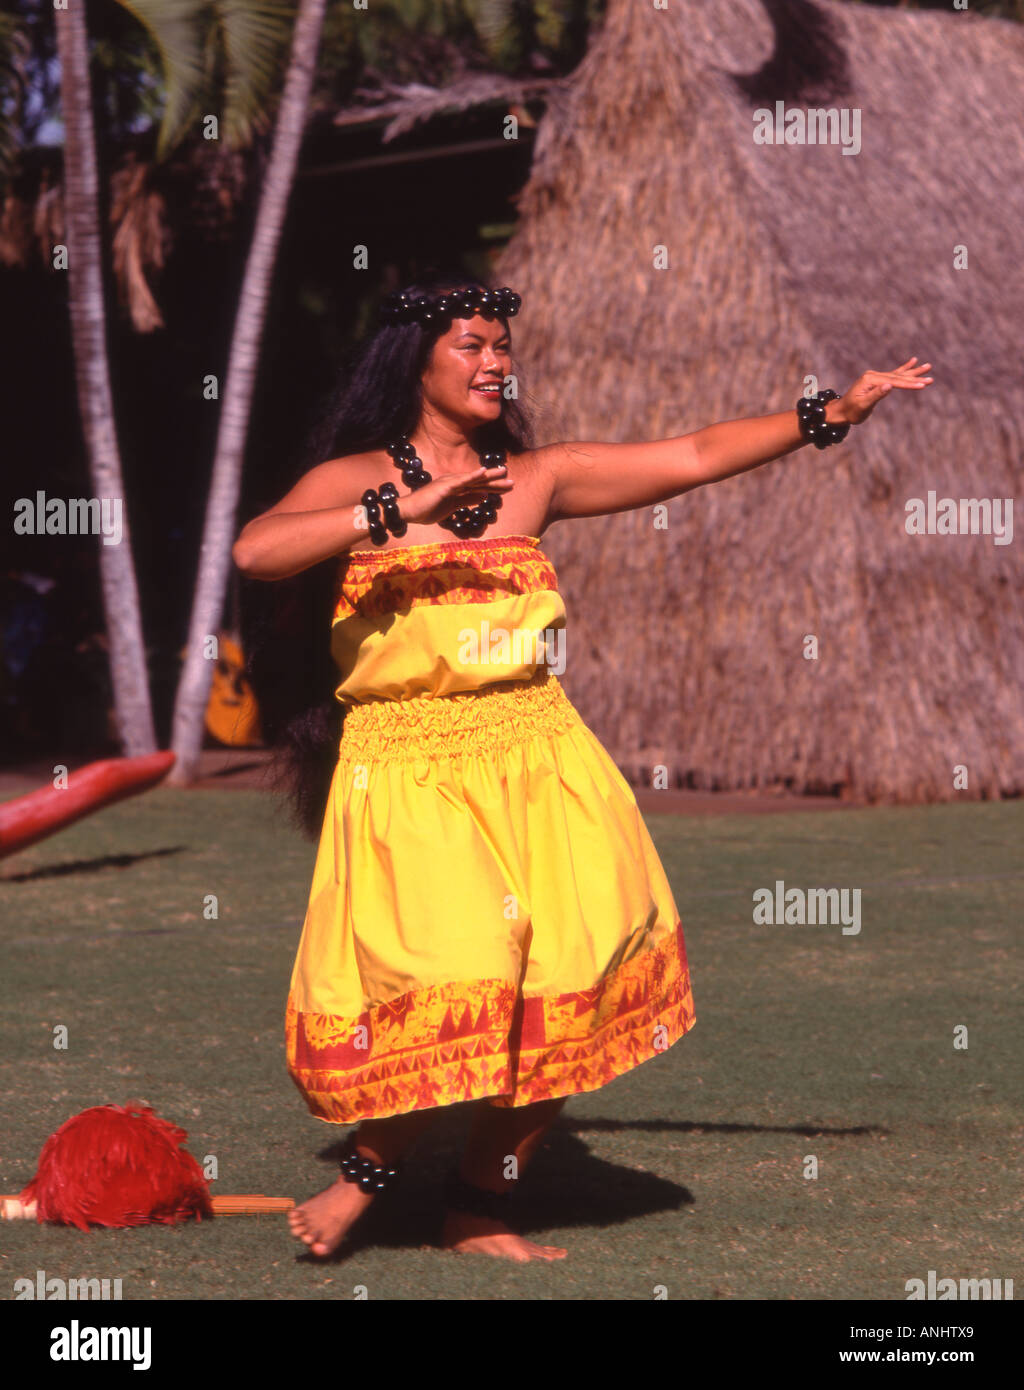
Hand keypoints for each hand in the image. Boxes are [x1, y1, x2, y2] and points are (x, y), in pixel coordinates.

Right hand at [396, 464, 514, 526]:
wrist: (408, 511)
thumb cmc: (427, 509)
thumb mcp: (452, 506)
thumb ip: (468, 500)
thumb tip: (484, 496)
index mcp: (457, 488)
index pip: (479, 487)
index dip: (494, 486)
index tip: (508, 486)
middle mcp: (455, 482)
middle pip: (479, 481)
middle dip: (496, 481)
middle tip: (512, 481)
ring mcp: (450, 483)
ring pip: (473, 479)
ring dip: (489, 476)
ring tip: (503, 473)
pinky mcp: (444, 487)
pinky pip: (461, 481)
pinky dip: (472, 475)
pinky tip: (483, 471)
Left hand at [828, 358, 933, 425]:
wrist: (841, 411)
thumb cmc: (851, 411)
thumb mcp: (863, 406)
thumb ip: (876, 395)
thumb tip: (890, 386)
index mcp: (870, 380)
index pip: (894, 382)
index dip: (909, 385)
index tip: (922, 385)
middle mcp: (873, 375)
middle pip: (898, 377)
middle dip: (915, 378)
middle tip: (931, 379)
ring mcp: (875, 376)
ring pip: (898, 374)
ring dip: (913, 371)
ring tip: (928, 366)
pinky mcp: (878, 380)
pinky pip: (894, 374)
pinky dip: (904, 369)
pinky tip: (914, 361)